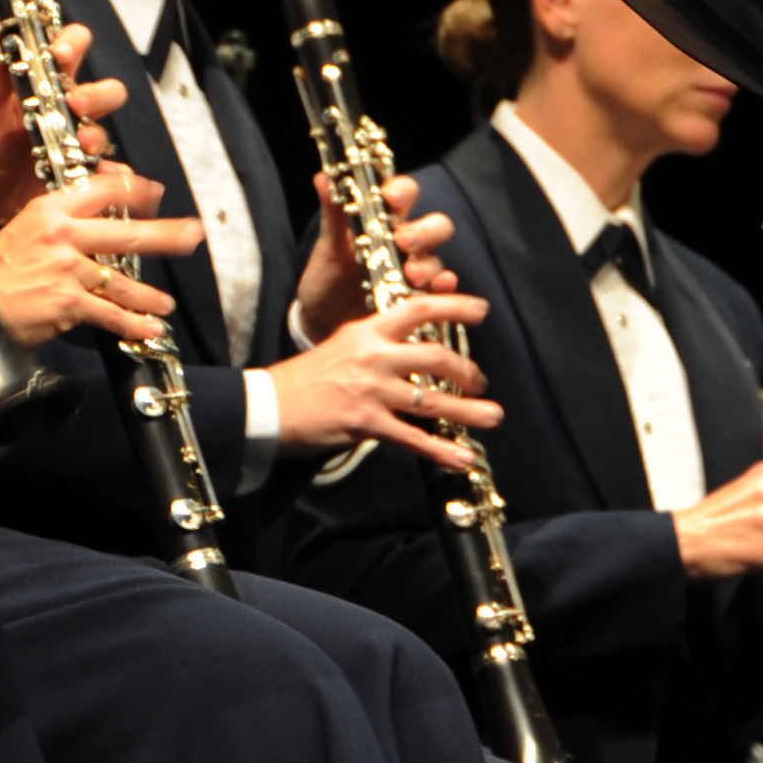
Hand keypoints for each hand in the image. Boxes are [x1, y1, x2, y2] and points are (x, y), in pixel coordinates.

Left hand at [0, 24, 127, 224]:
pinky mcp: (83, 178)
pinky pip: (111, 176)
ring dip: (97, 134)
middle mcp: (68, 113)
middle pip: (105, 90)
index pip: (72, 50)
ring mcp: (78, 146)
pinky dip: (112, 176)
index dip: (73, 44)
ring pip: (106, 131)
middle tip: (74, 102)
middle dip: (95, 93)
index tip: (59, 52)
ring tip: (80, 143)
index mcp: (44, 86)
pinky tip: (100, 177)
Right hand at [0, 166, 204, 344]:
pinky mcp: (68, 302)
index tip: (154, 193)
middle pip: (126, 232)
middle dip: (166, 235)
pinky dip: (133, 324)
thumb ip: (58, 224)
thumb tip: (94, 228)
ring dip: (149, 296)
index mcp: (49, 209)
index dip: (134, 189)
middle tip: (193, 234)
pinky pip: (111, 314)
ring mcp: (66, 268)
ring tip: (164, 304)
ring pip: (123, 280)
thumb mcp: (22, 230)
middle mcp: (62, 234)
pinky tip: (148, 328)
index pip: (101, 189)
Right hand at [271, 295, 497, 469]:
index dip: (453, 306)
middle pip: (435, 357)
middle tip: (480, 381)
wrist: (269, 405)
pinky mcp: (365, 422)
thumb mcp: (342, 346)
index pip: (417, 309)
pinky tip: (463, 457)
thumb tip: (415, 352)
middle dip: (467, 371)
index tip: (481, 309)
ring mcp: (371, 390)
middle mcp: (373, 356)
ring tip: (493, 416)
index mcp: (367, 331)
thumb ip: (378, 345)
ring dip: (469, 411)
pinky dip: (443, 451)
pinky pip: (413, 438)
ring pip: (432, 400)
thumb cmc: (306, 377)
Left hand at [295, 171, 459, 342]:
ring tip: (410, 275)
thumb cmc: (326, 278)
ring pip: (436, 259)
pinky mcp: (418, 299)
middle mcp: (404, 243)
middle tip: (403, 241)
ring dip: (427, 265)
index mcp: (382, 221)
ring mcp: (414, 271)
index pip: (403, 194)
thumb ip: (332, 214)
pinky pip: (441, 291)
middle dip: (423, 231)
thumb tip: (323, 178)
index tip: (390, 196)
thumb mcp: (327, 247)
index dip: (402, 190)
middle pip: (434, 225)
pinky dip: (444, 288)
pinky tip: (439, 288)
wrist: (322, 321)